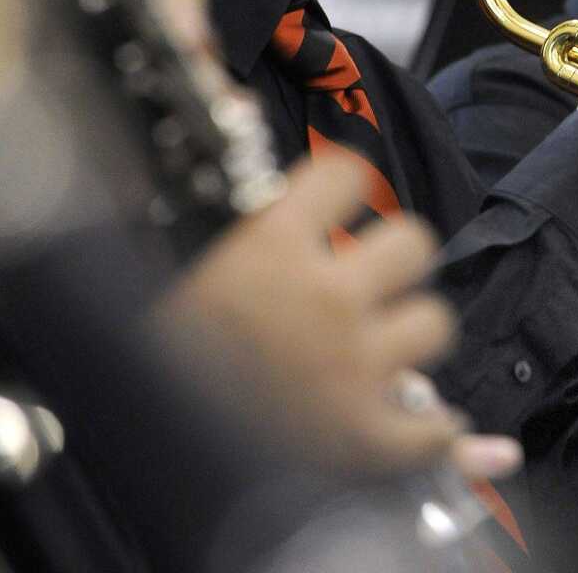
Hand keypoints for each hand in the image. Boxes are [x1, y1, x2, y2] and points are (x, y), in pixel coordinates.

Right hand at [157, 154, 485, 475]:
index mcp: (272, 245)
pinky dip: (432, 429)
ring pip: (436, 321)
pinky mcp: (364, 438)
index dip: (346, 184)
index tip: (341, 199)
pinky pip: (434, 426)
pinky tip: (417, 421)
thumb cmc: (153, 350)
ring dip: (412, 331)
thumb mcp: (190, 261)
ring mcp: (352, 366)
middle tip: (372, 275)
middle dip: (394, 256)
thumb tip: (255, 127)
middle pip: (414, 242)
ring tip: (385, 344)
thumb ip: (243, 213)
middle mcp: (324, 296)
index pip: (348, 172)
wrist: (140, 450)